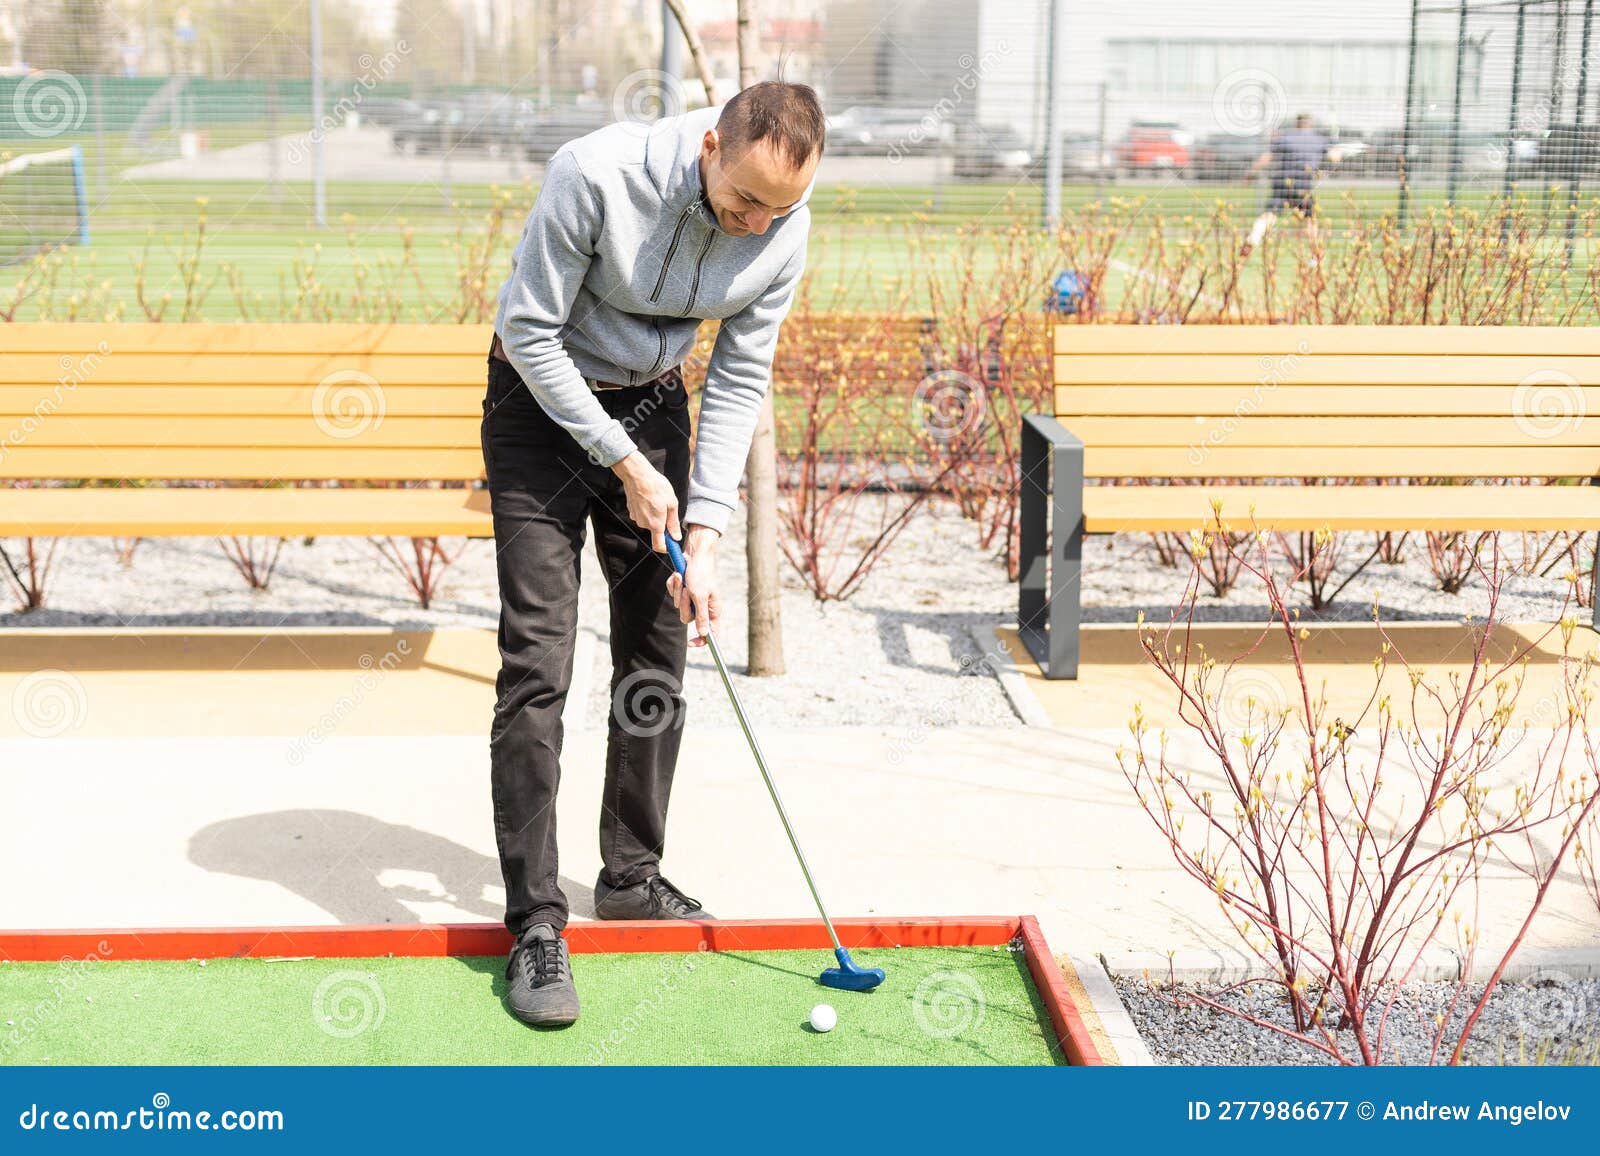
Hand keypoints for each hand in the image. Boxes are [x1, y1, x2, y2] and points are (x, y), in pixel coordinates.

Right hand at [612, 451, 680, 551]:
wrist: (637, 475)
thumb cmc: (656, 487)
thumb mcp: (671, 503)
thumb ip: (673, 522)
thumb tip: (676, 537)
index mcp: (655, 524)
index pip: (659, 546)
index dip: (666, 548)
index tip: (672, 545)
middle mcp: (644, 524)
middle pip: (655, 532)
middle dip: (662, 525)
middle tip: (668, 509)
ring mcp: (636, 518)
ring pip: (649, 522)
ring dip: (655, 516)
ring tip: (658, 500)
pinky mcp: (631, 511)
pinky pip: (642, 515)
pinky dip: (647, 510)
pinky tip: (649, 498)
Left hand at [666, 525, 719, 646]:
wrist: (694, 552)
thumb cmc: (701, 573)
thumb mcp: (700, 596)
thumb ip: (701, 616)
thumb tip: (704, 634)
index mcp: (713, 608)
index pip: (710, 632)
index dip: (701, 640)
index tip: (690, 643)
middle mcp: (703, 605)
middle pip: (687, 618)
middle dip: (683, 604)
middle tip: (687, 591)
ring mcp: (692, 597)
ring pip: (678, 606)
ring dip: (678, 592)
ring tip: (683, 578)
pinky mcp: (683, 589)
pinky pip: (673, 595)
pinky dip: (673, 585)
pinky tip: (678, 575)